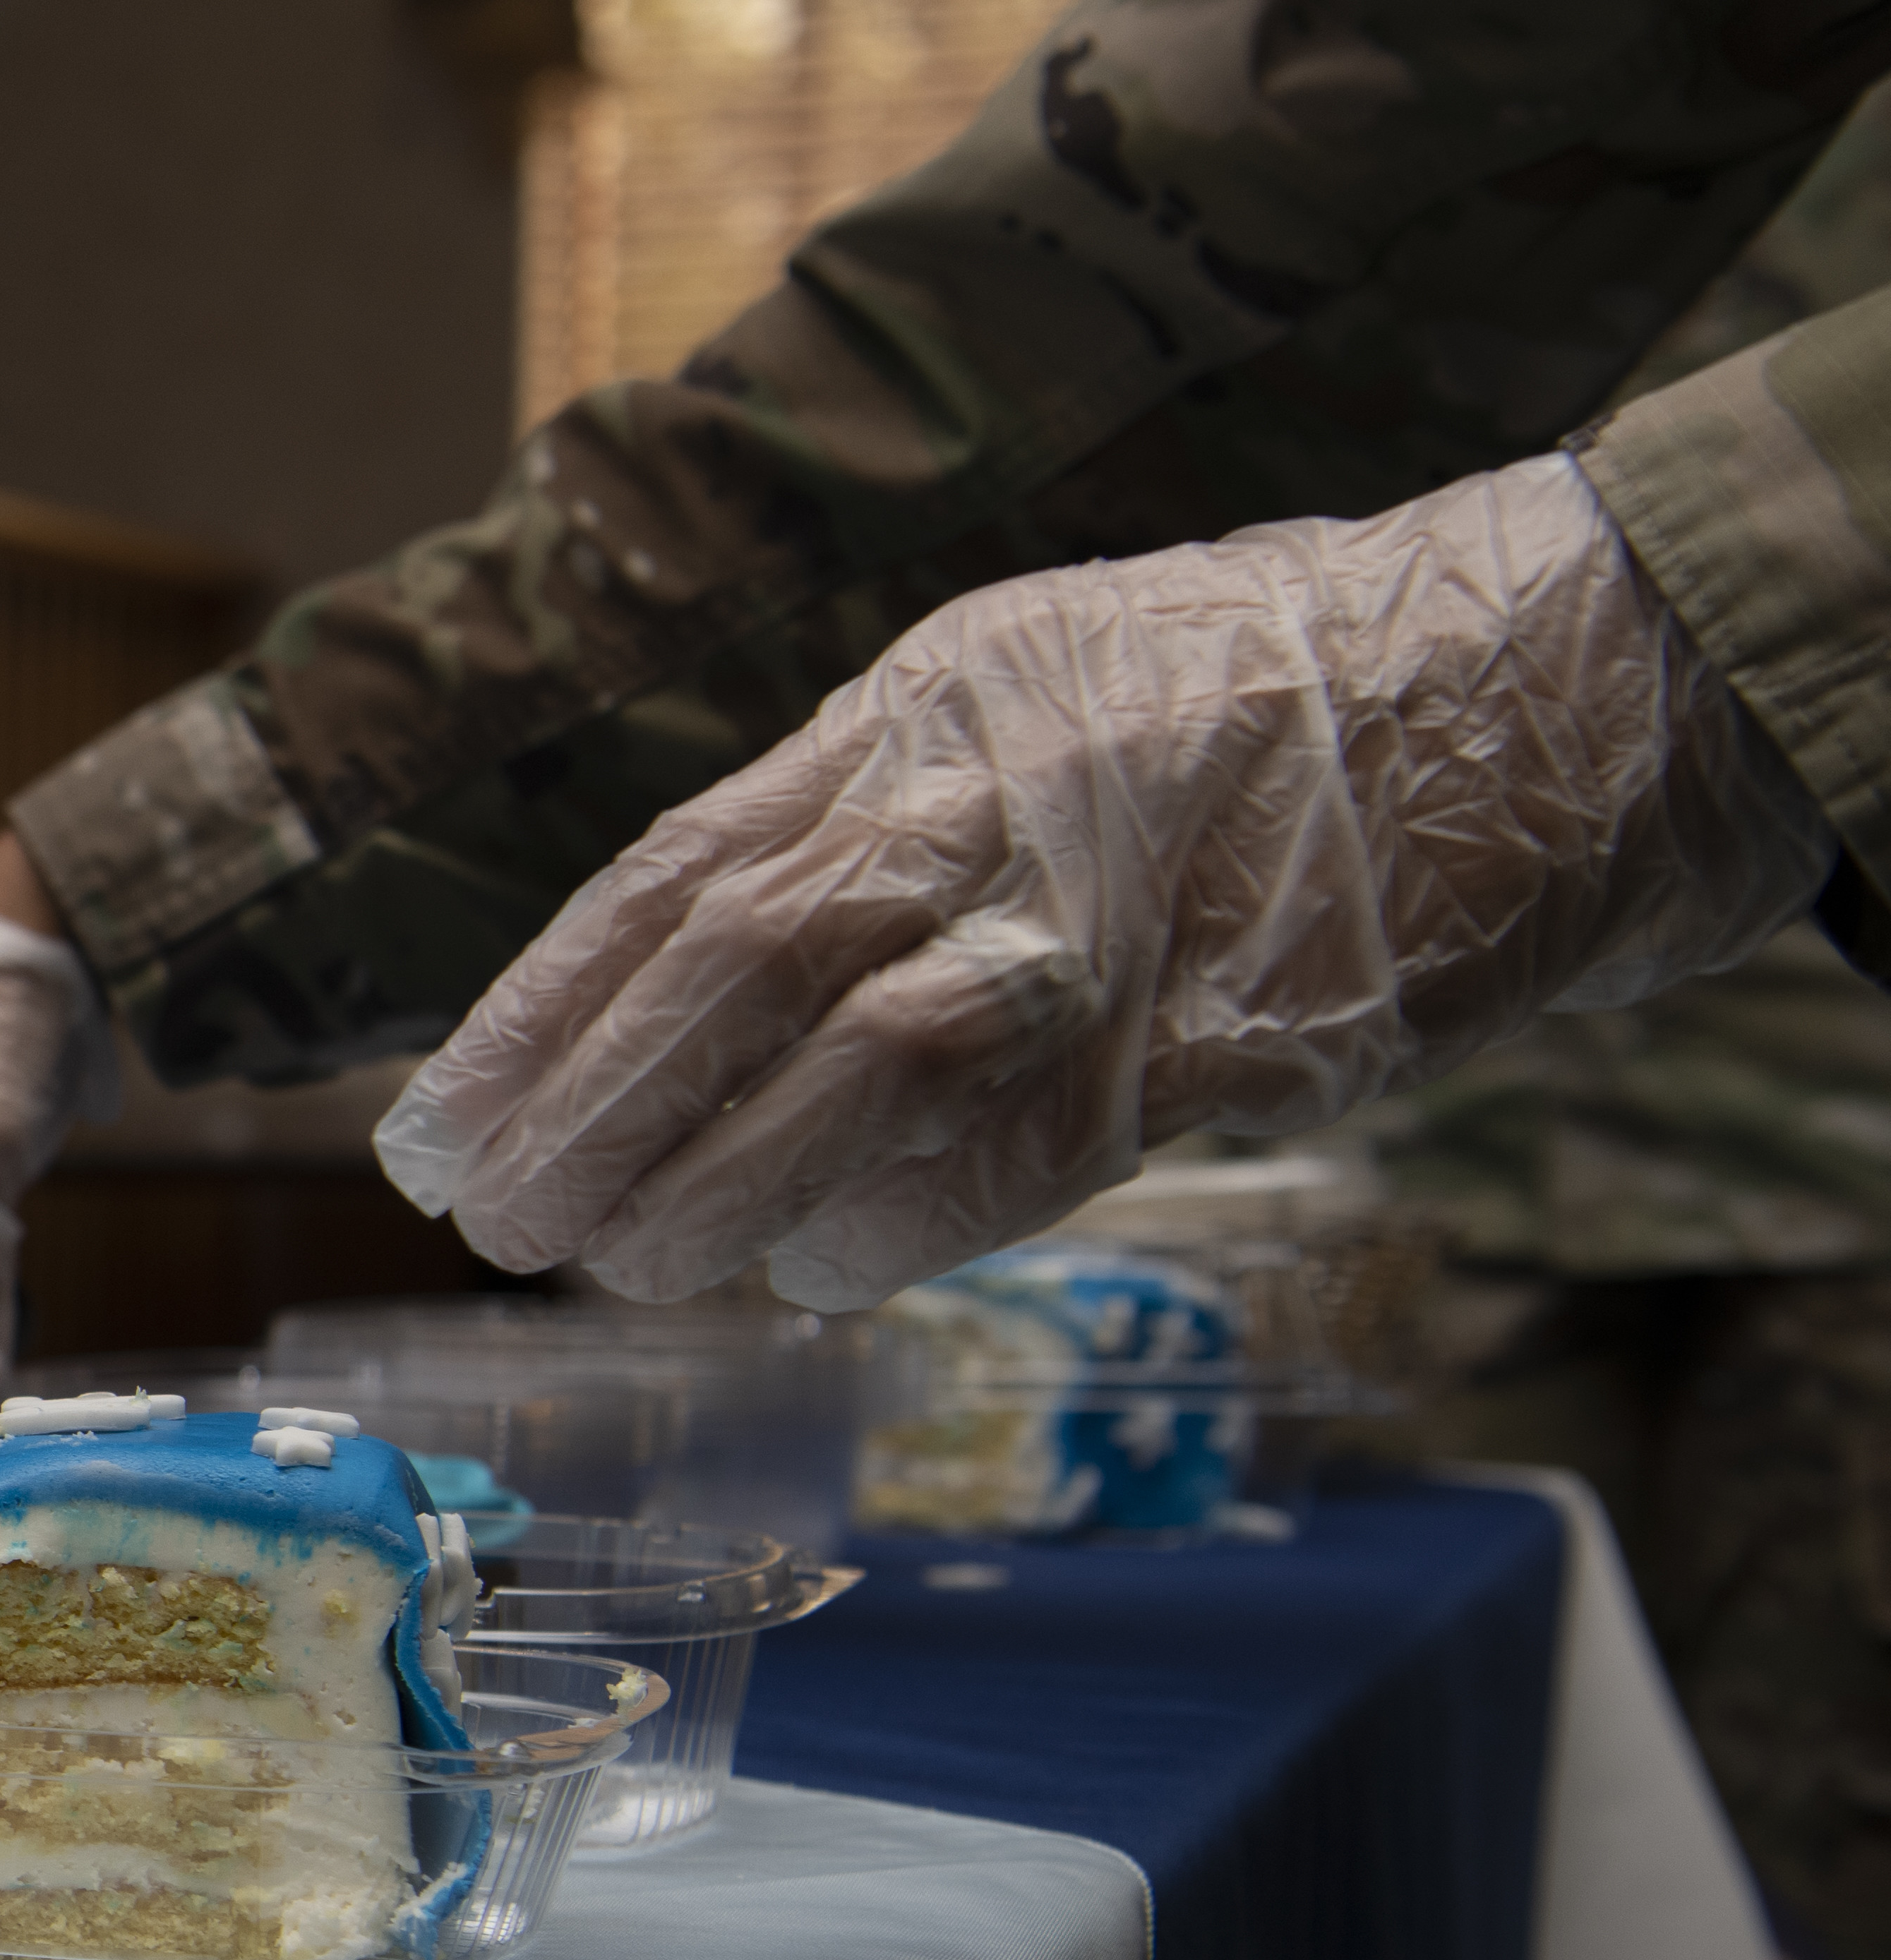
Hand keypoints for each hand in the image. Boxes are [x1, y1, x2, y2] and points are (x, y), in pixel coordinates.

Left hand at [374, 453, 1837, 1309]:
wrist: (1523, 687)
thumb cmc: (1239, 702)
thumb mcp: (1010, 695)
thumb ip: (855, 822)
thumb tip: (674, 987)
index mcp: (916, 715)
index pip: (670, 878)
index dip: (536, 1014)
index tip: (436, 1128)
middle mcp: (987, 803)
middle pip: (733, 965)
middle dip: (589, 1111)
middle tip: (497, 1221)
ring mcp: (1100, 916)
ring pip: (854, 1062)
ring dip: (715, 1186)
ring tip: (626, 1269)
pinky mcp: (1207, 1030)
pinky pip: (1013, 1150)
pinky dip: (894, 1222)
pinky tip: (812, 1273)